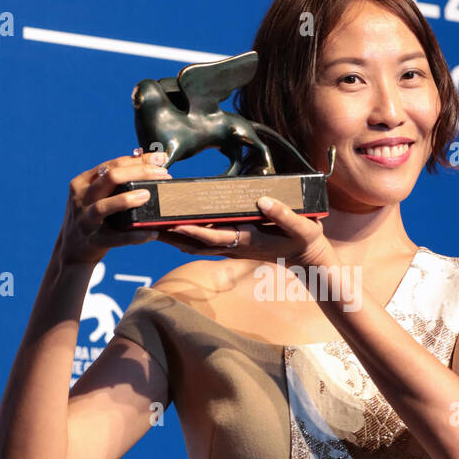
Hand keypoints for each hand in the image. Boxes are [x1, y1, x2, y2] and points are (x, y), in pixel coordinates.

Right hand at [57, 150, 173, 266]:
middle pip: (110, 178)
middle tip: (162, 174)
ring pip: (103, 206)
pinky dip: (135, 235)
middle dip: (139, 172)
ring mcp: (85, 220)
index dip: (139, 160)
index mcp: (83, 182)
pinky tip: (151, 232)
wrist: (73, 250)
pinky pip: (116, 238)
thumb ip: (115, 183)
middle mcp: (81, 198)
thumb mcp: (96, 195)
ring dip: (126, 200)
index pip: (113, 164)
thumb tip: (149, 165)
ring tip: (147, 195)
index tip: (160, 159)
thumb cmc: (92, 218)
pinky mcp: (93, 241)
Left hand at [157, 195, 334, 272]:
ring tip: (153, 225)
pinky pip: (205, 241)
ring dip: (175, 237)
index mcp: (248, 240)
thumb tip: (261, 200)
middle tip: (150, 224)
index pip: (214, 237)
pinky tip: (176, 225)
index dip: (193, 231)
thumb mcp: (303, 226)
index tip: (174, 223)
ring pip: (197, 244)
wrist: (308, 258)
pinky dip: (188, 235)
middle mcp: (236, 245)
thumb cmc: (306, 240)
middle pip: (196, 243)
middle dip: (173, 235)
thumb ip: (283, 214)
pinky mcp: (234, 243)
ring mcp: (233, 246)